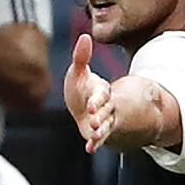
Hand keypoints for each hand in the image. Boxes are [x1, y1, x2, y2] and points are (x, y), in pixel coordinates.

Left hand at [63, 33, 113, 152]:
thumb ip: (81, 57)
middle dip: (101, 115)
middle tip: (95, 121)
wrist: (84, 108)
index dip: (98, 99)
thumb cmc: (81, 88)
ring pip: (105, 125)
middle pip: (106, 110)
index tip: (92, 105)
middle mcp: (105, 106)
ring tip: (95, 136)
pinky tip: (90, 149)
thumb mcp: (79, 72)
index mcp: (101, 91)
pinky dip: (95, 143)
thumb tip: (84, 36)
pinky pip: (99, 138)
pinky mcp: (97, 133)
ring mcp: (103, 121)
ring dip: (101, 131)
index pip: (102, 94)